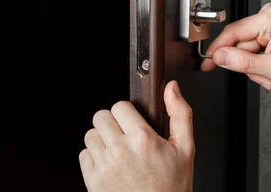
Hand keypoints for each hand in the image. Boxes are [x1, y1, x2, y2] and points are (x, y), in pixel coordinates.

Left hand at [79, 80, 194, 191]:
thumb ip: (180, 113)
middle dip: (113, 123)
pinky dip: (95, 158)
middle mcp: (120, 151)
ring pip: (91, 135)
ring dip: (103, 140)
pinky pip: (84, 155)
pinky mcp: (93, 181)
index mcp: (142, 139)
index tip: (134, 123)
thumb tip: (171, 88)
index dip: (128, 113)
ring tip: (119, 152)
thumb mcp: (186, 149)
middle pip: (101, 116)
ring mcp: (104, 167)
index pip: (120, 106)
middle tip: (125, 136)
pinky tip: (111, 165)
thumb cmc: (172, 187)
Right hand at [201, 2, 270, 89]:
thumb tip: (220, 57)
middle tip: (262, 77)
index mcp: (270, 18)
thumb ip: (244, 63)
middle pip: (239, 44)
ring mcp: (269, 23)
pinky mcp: (270, 30)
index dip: (218, 50)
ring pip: (246, 50)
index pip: (233, 32)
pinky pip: (253, 49)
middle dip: (248, 65)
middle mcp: (268, 15)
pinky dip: (260, 64)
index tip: (207, 63)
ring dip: (255, 68)